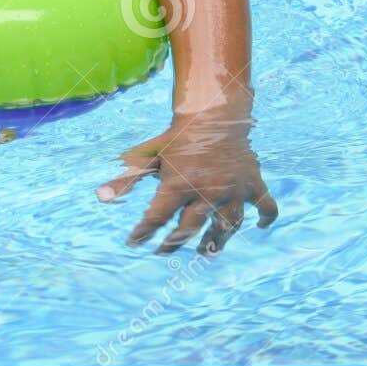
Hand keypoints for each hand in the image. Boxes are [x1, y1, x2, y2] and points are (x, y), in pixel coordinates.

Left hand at [97, 112, 276, 254]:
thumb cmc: (177, 137)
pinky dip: (266, 218)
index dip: (143, 232)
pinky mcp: (253, 185)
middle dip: (175, 243)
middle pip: (190, 229)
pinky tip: (261, 226)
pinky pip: (266, 207)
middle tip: (165, 251)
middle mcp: (206, 192)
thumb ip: (126, 178)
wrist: (213, 114)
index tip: (134, 243)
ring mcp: (233, 191)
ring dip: (216, 241)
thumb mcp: (148, 155)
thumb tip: (99, 197)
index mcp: (178, 184)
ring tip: (206, 251)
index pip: (157, 217)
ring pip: (228, 227)